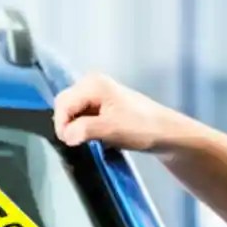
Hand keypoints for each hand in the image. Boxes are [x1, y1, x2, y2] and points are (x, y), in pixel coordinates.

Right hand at [52, 72, 187, 149]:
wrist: (164, 132)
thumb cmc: (141, 127)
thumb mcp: (111, 129)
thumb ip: (86, 129)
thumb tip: (66, 135)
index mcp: (92, 84)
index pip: (63, 103)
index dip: (62, 125)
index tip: (69, 143)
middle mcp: (91, 83)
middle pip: (64, 105)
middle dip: (67, 124)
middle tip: (78, 143)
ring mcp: (96, 93)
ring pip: (72, 111)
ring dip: (75, 127)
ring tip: (88, 140)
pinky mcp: (100, 104)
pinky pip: (81, 115)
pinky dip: (82, 126)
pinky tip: (93, 136)